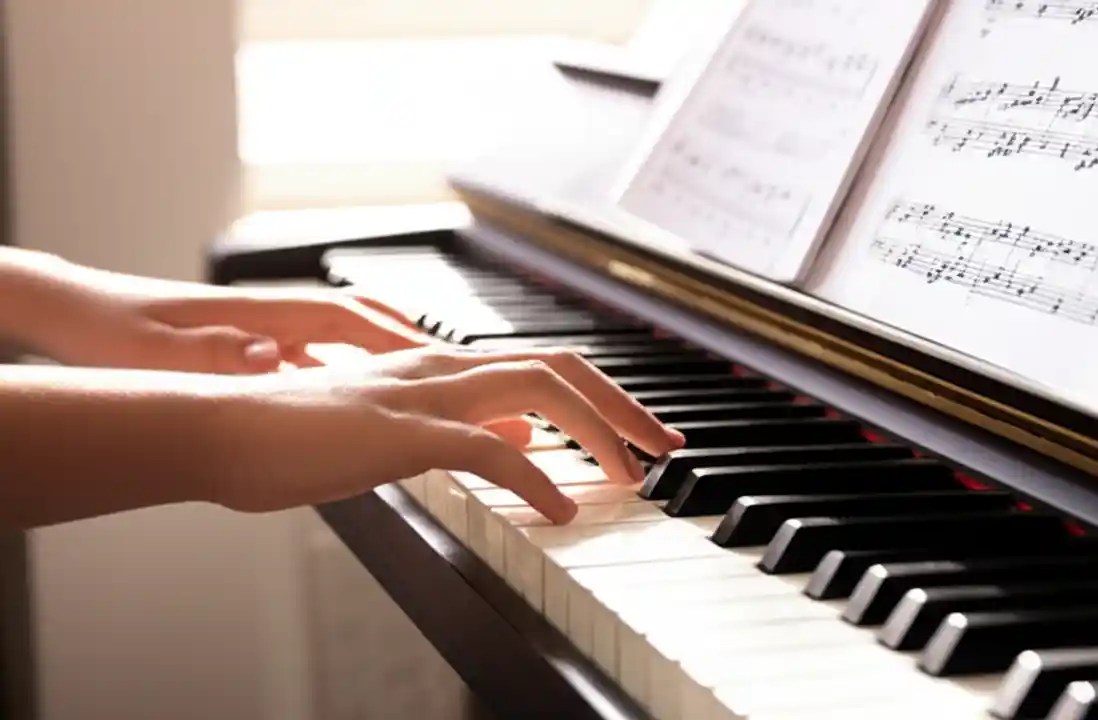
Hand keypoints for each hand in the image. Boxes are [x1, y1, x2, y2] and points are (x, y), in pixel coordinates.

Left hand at [2, 249, 427, 372]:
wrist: (74, 314)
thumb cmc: (111, 330)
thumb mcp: (159, 352)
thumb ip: (216, 354)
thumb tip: (270, 358)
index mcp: (259, 314)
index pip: (348, 318)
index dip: (397, 337)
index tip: (440, 357)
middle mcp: (270, 318)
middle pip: (360, 324)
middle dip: (410, 341)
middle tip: (456, 365)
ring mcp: (262, 332)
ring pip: (341, 344)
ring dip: (384, 359)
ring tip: (425, 383)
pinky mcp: (249, 349)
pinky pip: (315, 361)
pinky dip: (346, 375)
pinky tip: (355, 401)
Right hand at [217, 350, 685, 523]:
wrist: (223, 428)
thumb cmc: (298, 436)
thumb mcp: (398, 428)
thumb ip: (462, 426)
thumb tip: (524, 435)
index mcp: (444, 369)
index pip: (546, 365)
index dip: (604, 394)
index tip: (642, 432)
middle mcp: (444, 370)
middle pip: (562, 365)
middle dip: (625, 405)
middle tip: (665, 448)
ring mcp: (424, 397)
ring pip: (539, 390)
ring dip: (598, 432)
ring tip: (631, 477)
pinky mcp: (400, 434)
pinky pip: (488, 450)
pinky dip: (534, 478)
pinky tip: (558, 511)